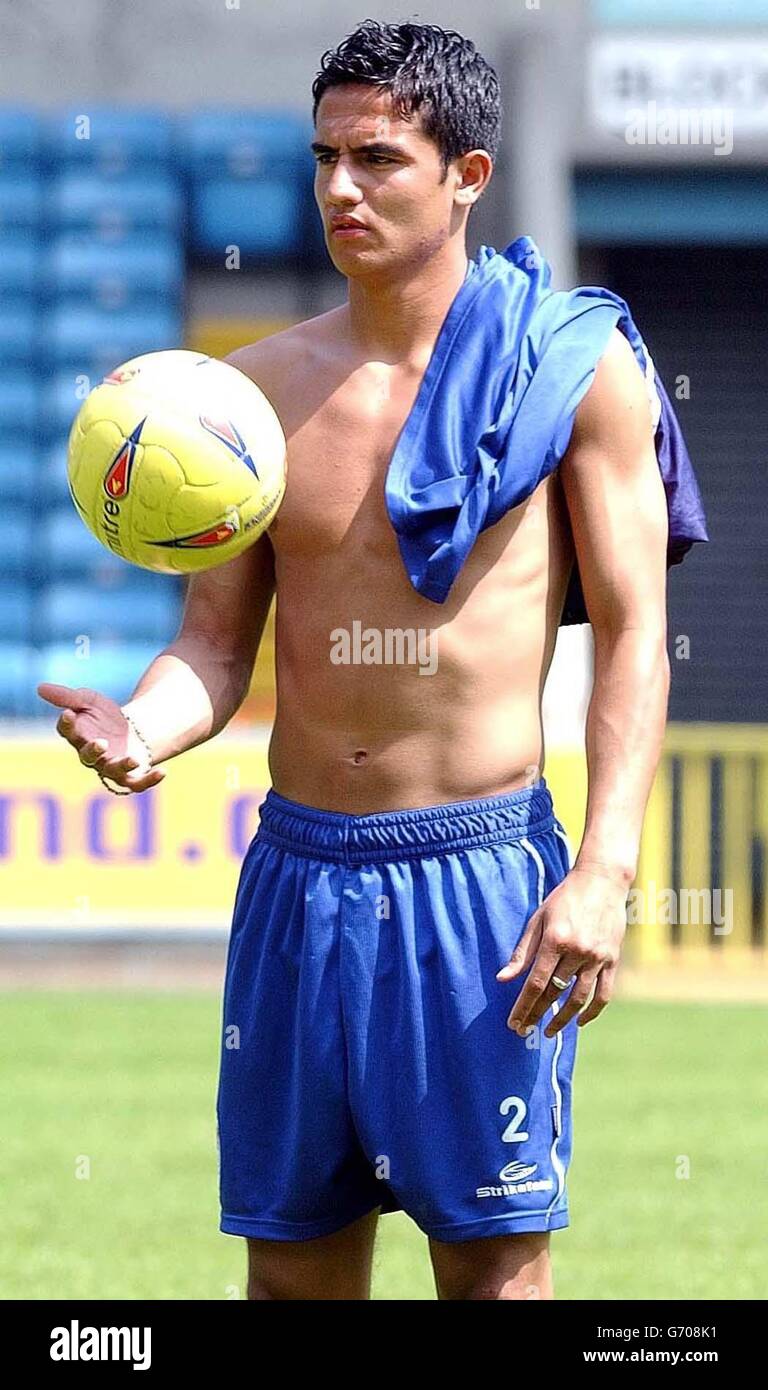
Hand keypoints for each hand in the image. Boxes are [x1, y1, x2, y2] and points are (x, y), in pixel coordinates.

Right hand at [37, 683, 164, 793]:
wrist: (132, 730)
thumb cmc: (104, 715)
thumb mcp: (89, 700)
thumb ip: (67, 696)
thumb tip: (39, 687)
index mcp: (78, 735)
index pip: (67, 731)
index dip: (67, 724)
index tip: (69, 713)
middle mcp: (91, 755)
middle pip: (87, 757)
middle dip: (93, 751)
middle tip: (101, 742)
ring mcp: (110, 767)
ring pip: (112, 772)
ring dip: (121, 766)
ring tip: (133, 759)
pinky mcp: (130, 775)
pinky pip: (137, 784)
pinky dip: (148, 781)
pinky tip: (162, 773)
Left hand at [496, 865, 627, 1036]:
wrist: (601, 882)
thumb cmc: (564, 899)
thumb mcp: (538, 920)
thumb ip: (522, 952)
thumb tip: (502, 979)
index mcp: (555, 940)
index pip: (536, 983)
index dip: (524, 1006)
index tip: (514, 1022)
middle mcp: (577, 951)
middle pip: (554, 993)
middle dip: (537, 1014)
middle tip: (524, 1030)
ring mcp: (597, 957)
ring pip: (578, 998)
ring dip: (562, 1019)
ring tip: (548, 1032)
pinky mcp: (612, 960)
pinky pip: (603, 994)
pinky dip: (592, 1012)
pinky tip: (579, 1021)